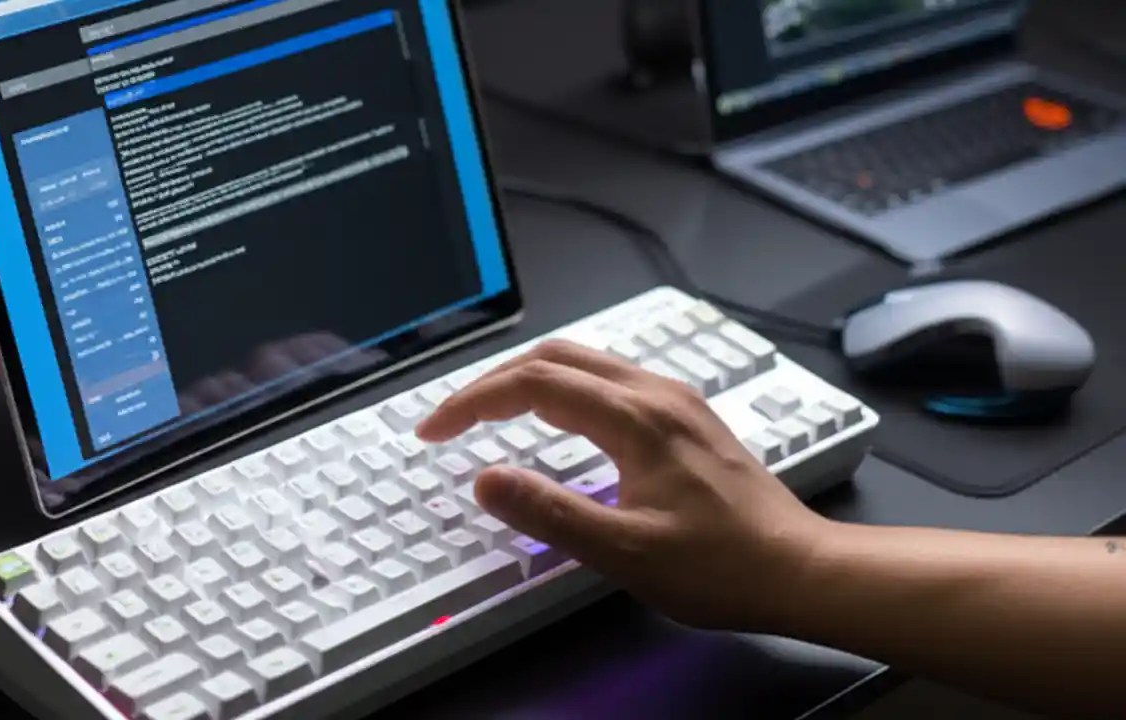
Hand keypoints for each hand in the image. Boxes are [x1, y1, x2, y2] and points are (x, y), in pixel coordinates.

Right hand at [416, 340, 828, 631]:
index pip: (534, 383)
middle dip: (493, 381)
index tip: (435, 430)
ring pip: (584, 362)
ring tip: (489, 414)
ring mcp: (674, 401)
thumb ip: (550, 513)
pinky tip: (555, 421)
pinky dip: (562, 389)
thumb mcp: (625, 552)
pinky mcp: (686, 416)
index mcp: (636, 419)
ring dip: (527, 379)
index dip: (474, 401)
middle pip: (555, 357)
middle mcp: (655, 395)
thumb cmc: (720, 567)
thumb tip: (486, 479)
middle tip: (453, 419)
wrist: (799, 568)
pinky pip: (609, 380)